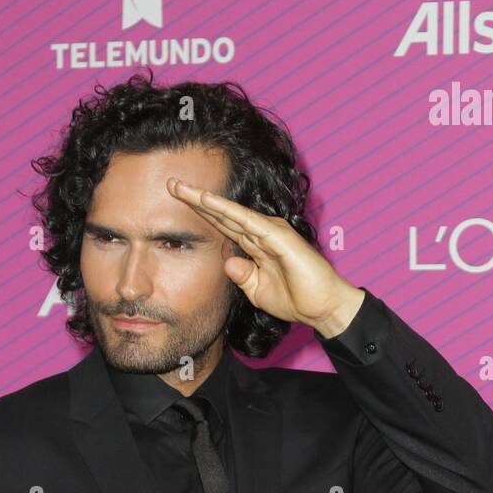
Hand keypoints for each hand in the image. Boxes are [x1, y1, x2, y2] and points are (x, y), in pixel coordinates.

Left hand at [166, 176, 364, 334]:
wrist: (322, 308)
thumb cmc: (295, 299)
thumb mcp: (257, 290)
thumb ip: (242, 276)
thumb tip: (227, 262)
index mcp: (254, 245)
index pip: (222, 225)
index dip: (199, 214)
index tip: (176, 204)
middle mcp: (260, 232)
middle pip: (221, 213)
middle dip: (195, 199)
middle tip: (170, 184)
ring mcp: (269, 232)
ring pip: (230, 212)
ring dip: (205, 199)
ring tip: (181, 187)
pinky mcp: (278, 237)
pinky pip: (247, 221)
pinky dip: (226, 210)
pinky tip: (208, 201)